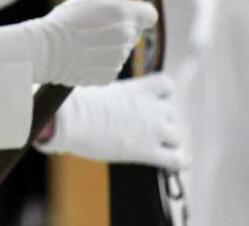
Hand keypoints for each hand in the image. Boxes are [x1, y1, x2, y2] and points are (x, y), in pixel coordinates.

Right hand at [21, 0, 157, 85]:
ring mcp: (119, 59)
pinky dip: (100, 61)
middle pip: (133, 32)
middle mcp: (126, 37)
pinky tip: (82, 55)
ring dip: (109, 45)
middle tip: (95, 26)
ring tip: (84, 42)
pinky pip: (110, 65)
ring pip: (121, 49)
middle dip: (120, 28)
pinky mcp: (110, 75)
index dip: (140, 12)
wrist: (45, 50)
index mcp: (123, 14)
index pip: (150, 14)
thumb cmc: (65, 20)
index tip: (128, 12)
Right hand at [36, 74, 187, 169]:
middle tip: (141, 128)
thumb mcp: (93, 88)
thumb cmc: (73, 103)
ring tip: (151, 146)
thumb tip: (79, 91)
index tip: (146, 100)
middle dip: (160, 120)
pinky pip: (177, 160)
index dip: (160, 94)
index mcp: (138, 89)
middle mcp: (151, 108)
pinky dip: (177, 162)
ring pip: (177, 137)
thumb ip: (105, 93)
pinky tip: (167, 165)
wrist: (71, 120)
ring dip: (167, 141)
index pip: (165, 85)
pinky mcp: (148, 152)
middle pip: (172, 113)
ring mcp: (153, 130)